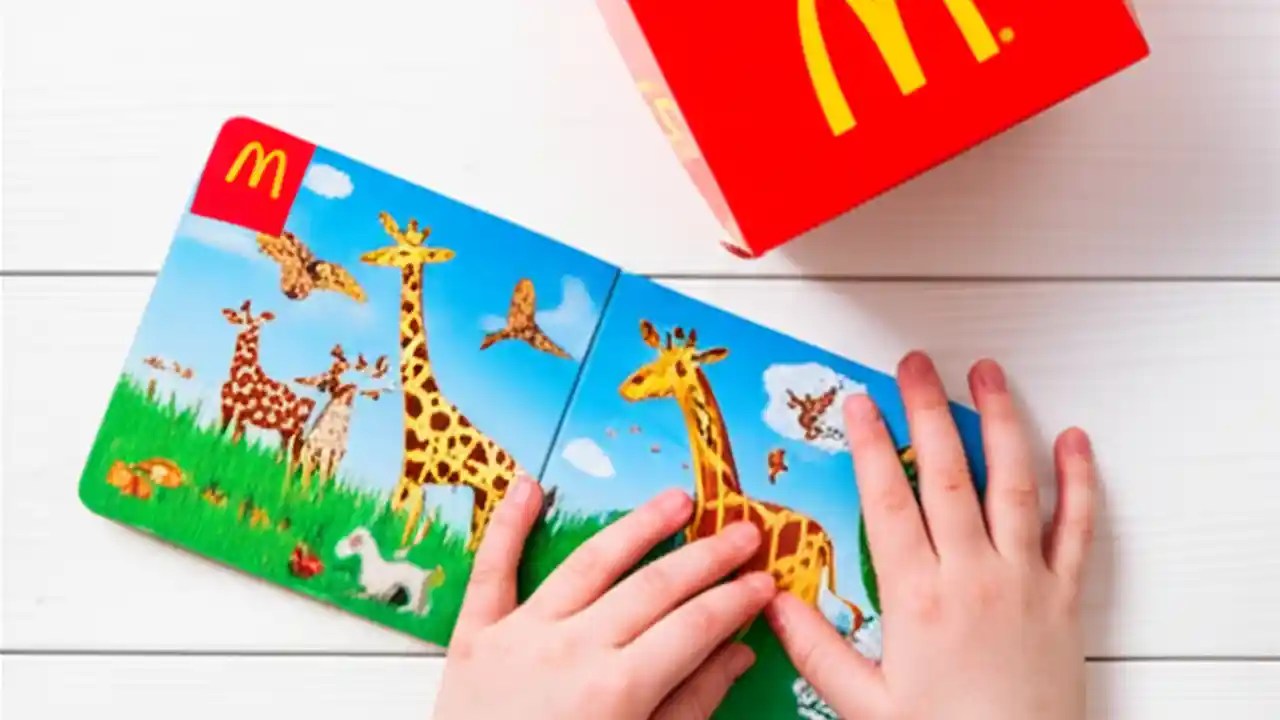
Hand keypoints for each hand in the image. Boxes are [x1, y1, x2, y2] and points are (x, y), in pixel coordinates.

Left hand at [433, 478, 777, 719]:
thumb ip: (690, 705)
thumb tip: (736, 656)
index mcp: (618, 690)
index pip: (694, 626)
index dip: (735, 599)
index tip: (763, 581)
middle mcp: (573, 650)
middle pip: (654, 587)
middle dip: (707, 556)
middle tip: (743, 531)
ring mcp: (521, 635)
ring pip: (590, 562)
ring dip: (638, 527)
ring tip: (676, 500)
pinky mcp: (476, 635)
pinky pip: (493, 570)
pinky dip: (508, 525)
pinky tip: (528, 486)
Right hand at [767, 353, 1097, 719]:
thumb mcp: (867, 706)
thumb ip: (817, 651)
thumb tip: (773, 606)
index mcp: (919, 597)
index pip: (888, 501)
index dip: (871, 446)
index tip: (859, 404)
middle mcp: (973, 575)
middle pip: (947, 475)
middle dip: (927, 411)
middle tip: (914, 365)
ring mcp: (1024, 580)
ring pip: (1012, 484)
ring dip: (1000, 422)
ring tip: (987, 375)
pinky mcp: (1064, 597)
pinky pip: (1078, 528)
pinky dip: (1080, 480)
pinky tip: (1074, 441)